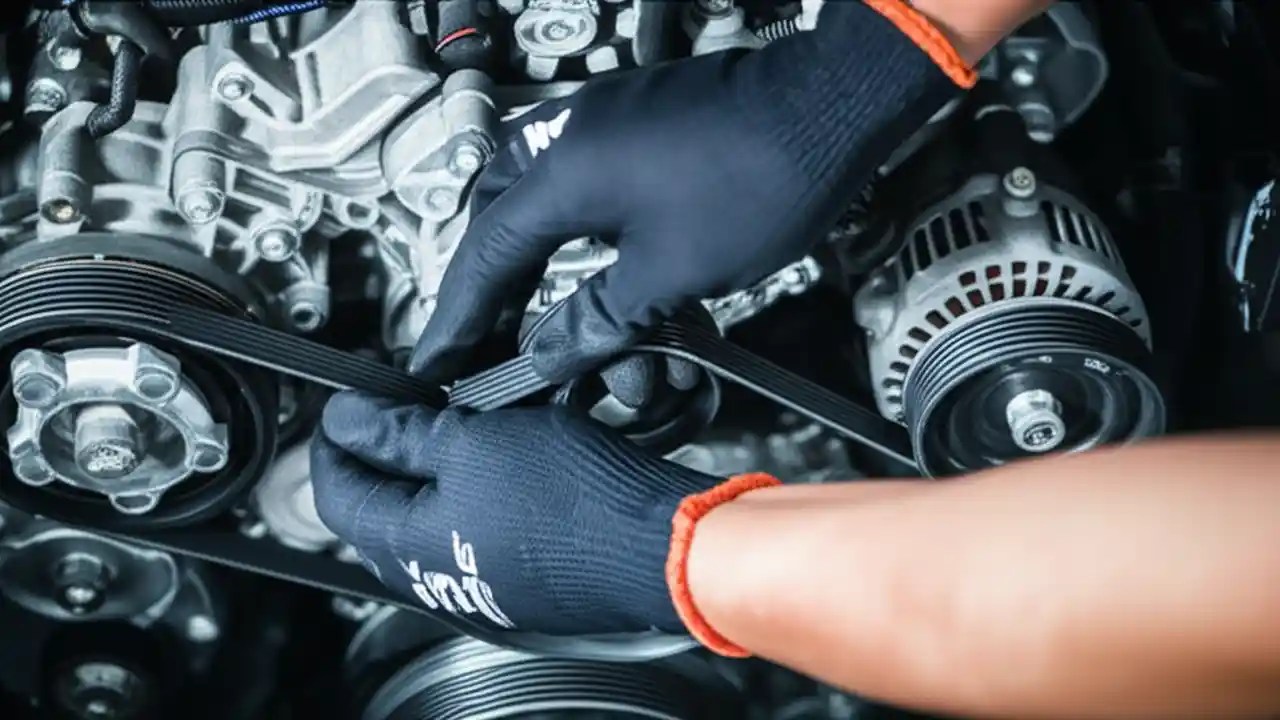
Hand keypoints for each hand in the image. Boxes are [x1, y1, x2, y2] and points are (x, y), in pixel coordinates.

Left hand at [308, 391, 724, 634]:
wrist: (659, 546)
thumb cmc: (577, 501)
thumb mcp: (473, 440)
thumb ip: (401, 431)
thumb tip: (349, 418)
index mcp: (407, 546)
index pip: (334, 490)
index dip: (333, 437)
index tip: (348, 403)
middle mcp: (438, 576)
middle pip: (381, 506)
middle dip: (386, 450)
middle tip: (401, 408)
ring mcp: (482, 581)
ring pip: (436, 514)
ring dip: (439, 465)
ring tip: (464, 422)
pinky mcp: (524, 578)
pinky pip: (481, 526)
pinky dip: (482, 487)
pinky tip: (511, 457)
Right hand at [409, 0, 970, 390]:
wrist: (830, 106)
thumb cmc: (760, 178)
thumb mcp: (671, 274)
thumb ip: (599, 319)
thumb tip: (552, 353)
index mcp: (558, 176)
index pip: (483, 261)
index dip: (458, 322)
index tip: (437, 364)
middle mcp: (564, 140)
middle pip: (496, 226)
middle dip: (491, 293)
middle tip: (489, 345)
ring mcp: (600, 125)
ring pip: (536, 206)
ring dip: (535, 266)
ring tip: (547, 321)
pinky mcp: (634, 125)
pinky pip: (576, 186)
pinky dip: (573, 236)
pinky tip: (594, 271)